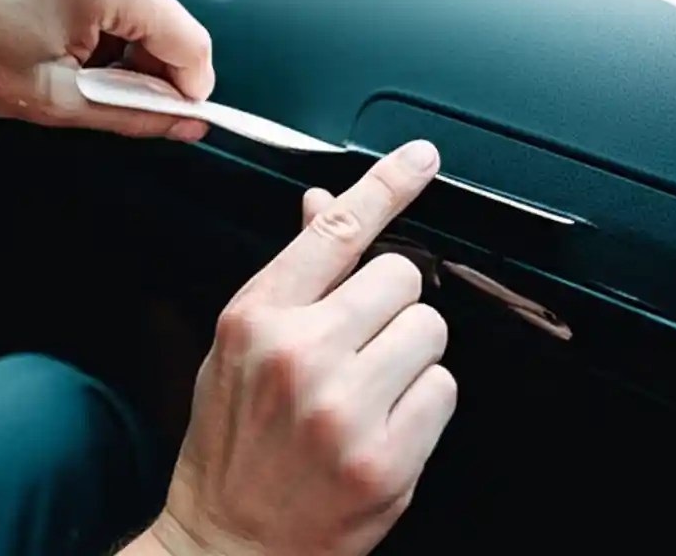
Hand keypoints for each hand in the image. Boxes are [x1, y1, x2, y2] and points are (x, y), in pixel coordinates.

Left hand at [0, 0, 212, 140]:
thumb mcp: (55, 100)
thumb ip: (136, 116)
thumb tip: (186, 123)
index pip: (190, 44)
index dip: (187, 91)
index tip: (172, 116)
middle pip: (166, 19)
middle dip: (143, 65)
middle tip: (94, 91)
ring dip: (116, 38)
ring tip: (61, 56)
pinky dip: (94, 9)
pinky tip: (50, 27)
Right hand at [151, 140, 456, 555]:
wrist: (230, 543)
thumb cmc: (234, 446)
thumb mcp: (241, 348)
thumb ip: (292, 277)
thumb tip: (325, 205)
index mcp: (257, 319)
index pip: (336, 230)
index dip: (387, 184)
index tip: (420, 157)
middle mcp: (300, 356)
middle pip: (403, 278)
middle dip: (393, 308)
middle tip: (362, 349)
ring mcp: (345, 408)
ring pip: (431, 331)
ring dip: (412, 357)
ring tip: (369, 393)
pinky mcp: (387, 458)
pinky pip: (445, 390)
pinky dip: (425, 406)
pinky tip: (383, 427)